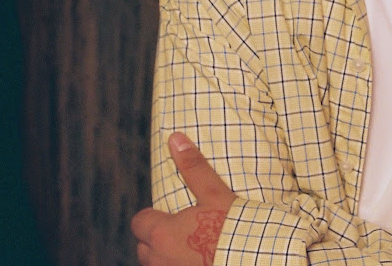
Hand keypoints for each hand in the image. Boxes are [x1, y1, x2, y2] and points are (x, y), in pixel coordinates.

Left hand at [132, 133, 236, 265]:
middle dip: (156, 238)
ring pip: (156, 264)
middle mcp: (159, 260)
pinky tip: (196, 259)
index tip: (168, 213)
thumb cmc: (233, 226)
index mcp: (161, 234)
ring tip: (190, 245)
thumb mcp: (214, 192)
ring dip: (165, 255)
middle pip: (144, 247)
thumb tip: (175, 139)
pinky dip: (178, 264)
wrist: (252, 256)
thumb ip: (192, 167)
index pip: (138, 223)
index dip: (151, 216)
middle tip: (181, 228)